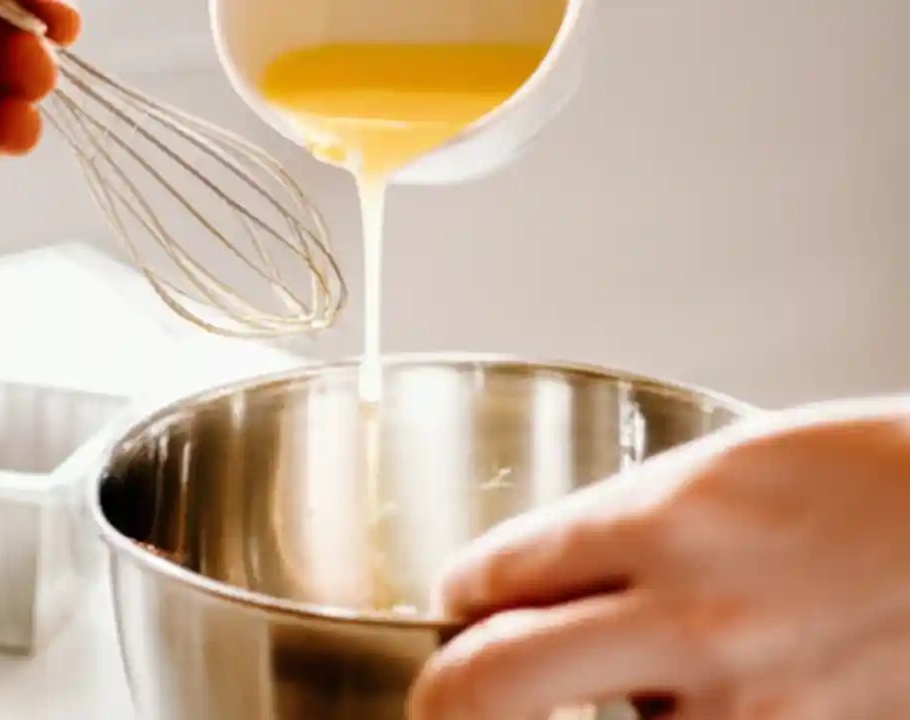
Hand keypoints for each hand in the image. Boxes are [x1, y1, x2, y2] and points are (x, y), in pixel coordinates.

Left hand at [408, 398, 909, 719]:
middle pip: (490, 682)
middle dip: (447, 696)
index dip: (459, 594)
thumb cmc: (874, 485)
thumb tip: (541, 573)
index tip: (457, 606)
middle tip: (442, 698)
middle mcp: (689, 619)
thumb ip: (622, 524)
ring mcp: (740, 705)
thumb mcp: (729, 469)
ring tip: (668, 654)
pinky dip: (682, 717)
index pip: (495, 573)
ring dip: (600, 703)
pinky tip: (726, 679)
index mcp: (666, 520)